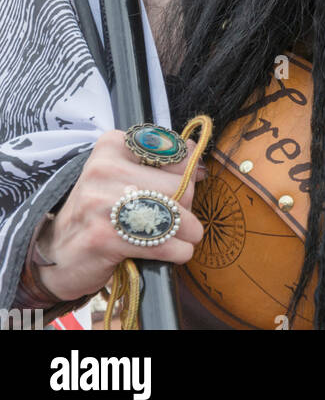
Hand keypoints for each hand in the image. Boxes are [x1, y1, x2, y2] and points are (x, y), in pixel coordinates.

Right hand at [34, 129, 204, 303]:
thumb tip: (196, 148)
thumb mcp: (121, 176)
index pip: (173, 152)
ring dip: (188, 232)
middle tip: (177, 221)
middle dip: (186, 207)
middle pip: (178, 184)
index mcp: (112, 145)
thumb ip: (158, 162)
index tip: (179, 190)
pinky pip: (164, 244)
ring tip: (180, 238)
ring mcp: (103, 203)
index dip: (186, 174)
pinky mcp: (106, 238)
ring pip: (176, 214)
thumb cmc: (97, 212)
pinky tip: (174, 253)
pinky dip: (179, 251)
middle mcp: (105, 168)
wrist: (54, 254)